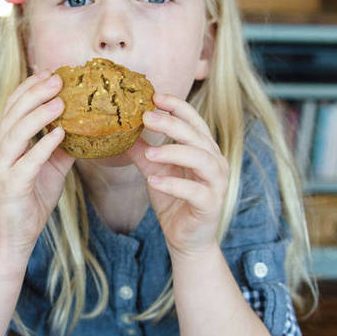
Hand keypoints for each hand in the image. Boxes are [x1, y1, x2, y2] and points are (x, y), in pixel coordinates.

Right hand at [0, 69, 75, 252]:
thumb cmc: (32, 197)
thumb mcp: (53, 167)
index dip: (30, 86)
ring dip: (39, 114)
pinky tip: (60, 134)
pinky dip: (43, 146)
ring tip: (60, 101)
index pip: (13, 105)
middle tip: (58, 79)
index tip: (51, 72)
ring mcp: (3, 166)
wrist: (17, 233)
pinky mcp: (12, 184)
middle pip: (14, 112)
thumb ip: (63, 146)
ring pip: (16, 132)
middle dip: (36, 92)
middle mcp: (0, 149)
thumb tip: (87, 126)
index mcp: (6, 141)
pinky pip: (28, 161)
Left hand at [127, 92, 228, 257]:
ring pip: (201, 159)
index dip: (177, 106)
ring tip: (149, 153)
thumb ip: (142, 151)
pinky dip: (174, 184)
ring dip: (174, 152)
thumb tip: (120, 132)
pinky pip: (195, 191)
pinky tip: (154, 182)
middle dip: (172, 123)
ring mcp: (216, 183)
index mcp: (204, 149)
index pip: (194, 120)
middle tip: (146, 116)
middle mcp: (214, 161)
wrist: (187, 239)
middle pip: (196, 135)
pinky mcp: (211, 204)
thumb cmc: (174, 201)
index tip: (155, 96)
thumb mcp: (155, 171)